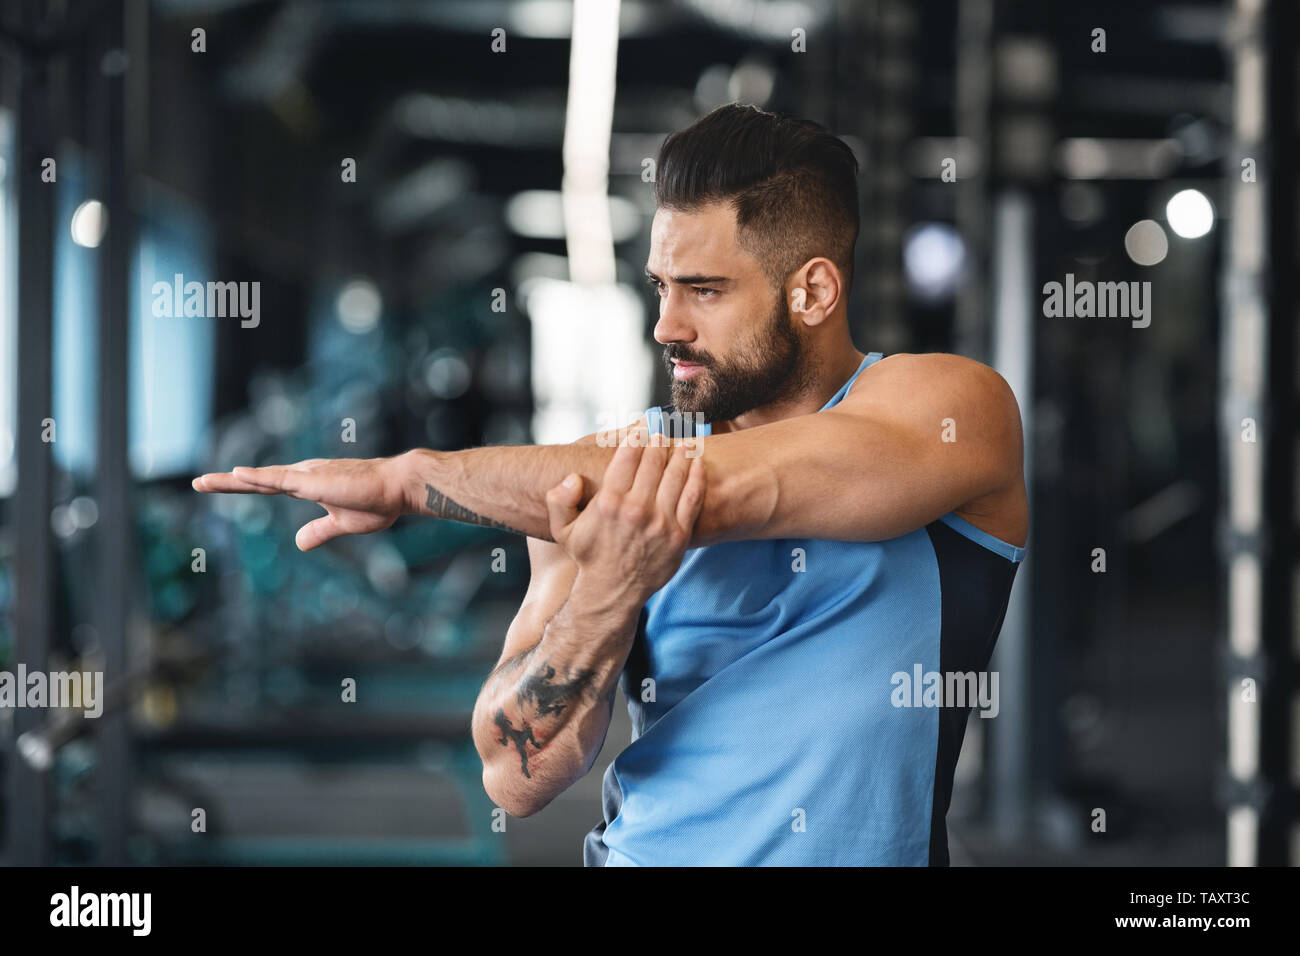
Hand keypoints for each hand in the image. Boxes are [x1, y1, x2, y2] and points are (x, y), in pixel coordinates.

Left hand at [192, 455, 409, 550]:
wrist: (399, 489)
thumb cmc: (378, 503)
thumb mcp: (342, 524)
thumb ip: (319, 531)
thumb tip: (298, 543)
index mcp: (308, 486)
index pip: (267, 486)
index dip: (242, 487)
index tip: (217, 486)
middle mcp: (303, 476)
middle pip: (257, 480)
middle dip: (226, 483)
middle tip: (197, 483)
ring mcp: (308, 477)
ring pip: (263, 478)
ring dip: (232, 481)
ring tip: (203, 482)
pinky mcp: (316, 482)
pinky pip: (282, 480)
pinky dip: (259, 477)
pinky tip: (239, 474)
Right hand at [545, 430, 705, 607]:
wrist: (612, 592)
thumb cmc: (588, 556)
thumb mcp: (562, 530)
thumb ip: (558, 500)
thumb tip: (573, 478)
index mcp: (609, 502)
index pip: (627, 457)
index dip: (636, 438)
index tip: (641, 430)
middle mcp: (636, 510)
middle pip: (654, 461)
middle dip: (659, 442)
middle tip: (662, 434)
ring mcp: (660, 523)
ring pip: (676, 474)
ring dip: (682, 453)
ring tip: (684, 442)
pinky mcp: (679, 535)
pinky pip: (692, 497)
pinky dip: (696, 476)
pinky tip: (697, 464)